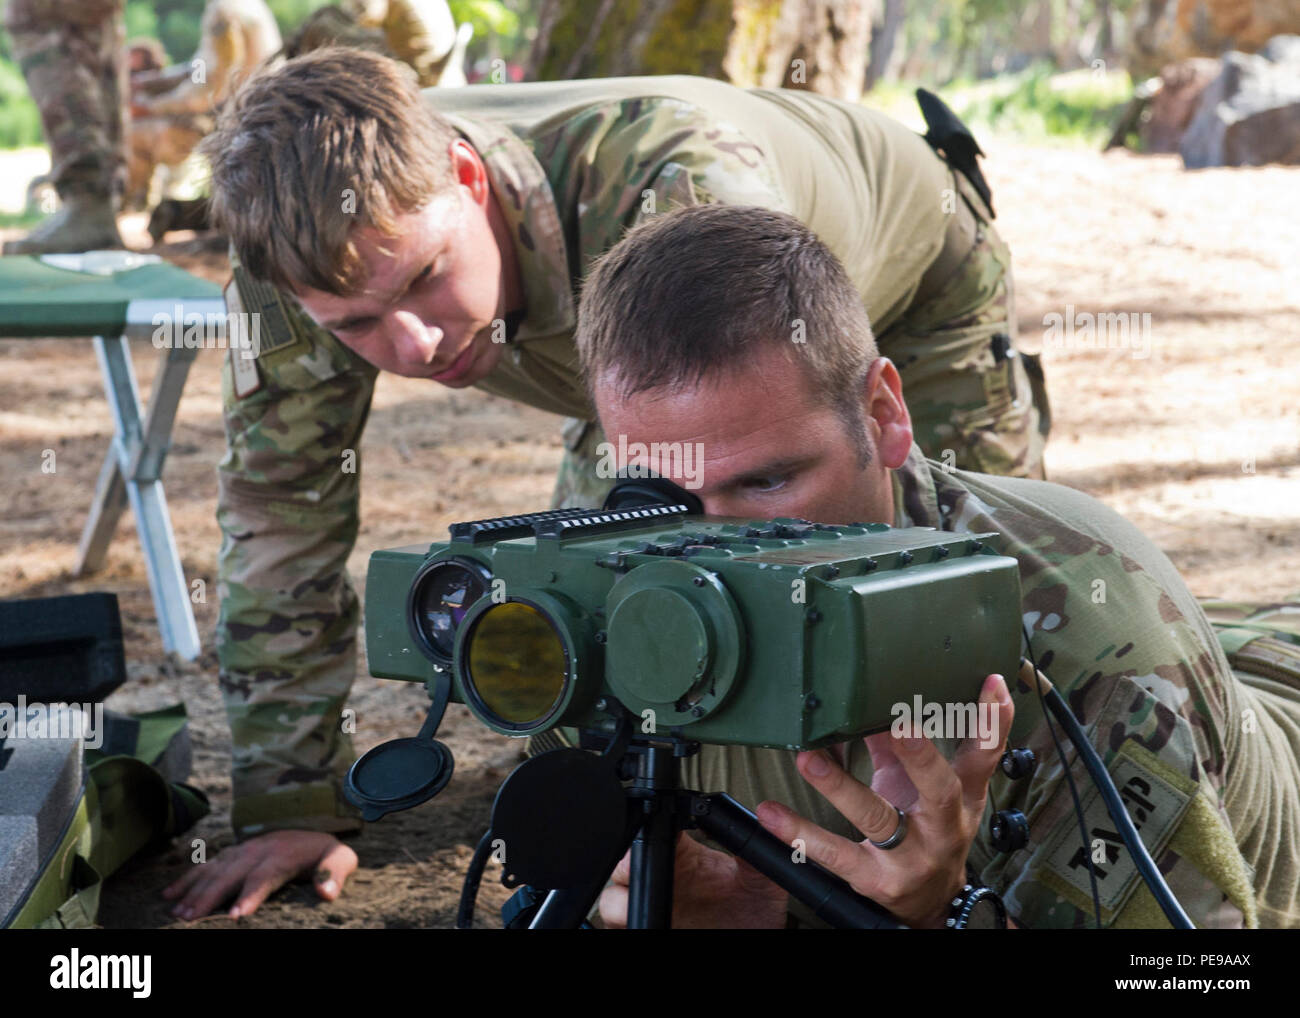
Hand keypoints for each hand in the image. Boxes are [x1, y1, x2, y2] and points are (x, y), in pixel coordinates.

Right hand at [162, 830, 357, 919]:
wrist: (313, 827)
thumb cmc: (326, 852)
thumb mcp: (341, 859)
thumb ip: (334, 873)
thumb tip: (326, 893)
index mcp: (283, 855)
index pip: (264, 876)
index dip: (249, 895)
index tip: (235, 916)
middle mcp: (258, 850)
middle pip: (231, 874)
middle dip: (210, 896)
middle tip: (191, 919)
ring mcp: (242, 850)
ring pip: (213, 870)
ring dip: (194, 890)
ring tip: (177, 912)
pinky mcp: (232, 853)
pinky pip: (205, 865)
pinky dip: (186, 878)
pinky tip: (168, 894)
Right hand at [598, 831, 788, 928]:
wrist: (753, 938)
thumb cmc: (754, 910)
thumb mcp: (763, 876)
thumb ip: (764, 844)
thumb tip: (766, 813)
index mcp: (686, 855)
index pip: (653, 831)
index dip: (647, 831)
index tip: (656, 838)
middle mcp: (665, 878)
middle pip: (624, 862)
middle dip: (626, 866)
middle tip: (643, 874)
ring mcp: (656, 904)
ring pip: (614, 896)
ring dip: (620, 899)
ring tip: (645, 905)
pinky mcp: (652, 926)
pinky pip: (619, 926)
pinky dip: (624, 922)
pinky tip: (648, 922)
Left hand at [756, 673, 1013, 928]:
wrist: (933, 902)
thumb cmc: (930, 830)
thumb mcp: (929, 788)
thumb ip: (902, 745)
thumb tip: (872, 698)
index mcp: (964, 797)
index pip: (985, 756)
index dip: (994, 722)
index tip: (990, 683)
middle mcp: (944, 827)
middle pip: (941, 789)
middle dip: (920, 756)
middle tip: (898, 723)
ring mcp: (912, 856)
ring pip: (877, 819)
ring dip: (840, 786)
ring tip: (808, 759)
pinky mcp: (877, 880)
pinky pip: (836, 855)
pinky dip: (801, 834)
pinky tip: (772, 814)